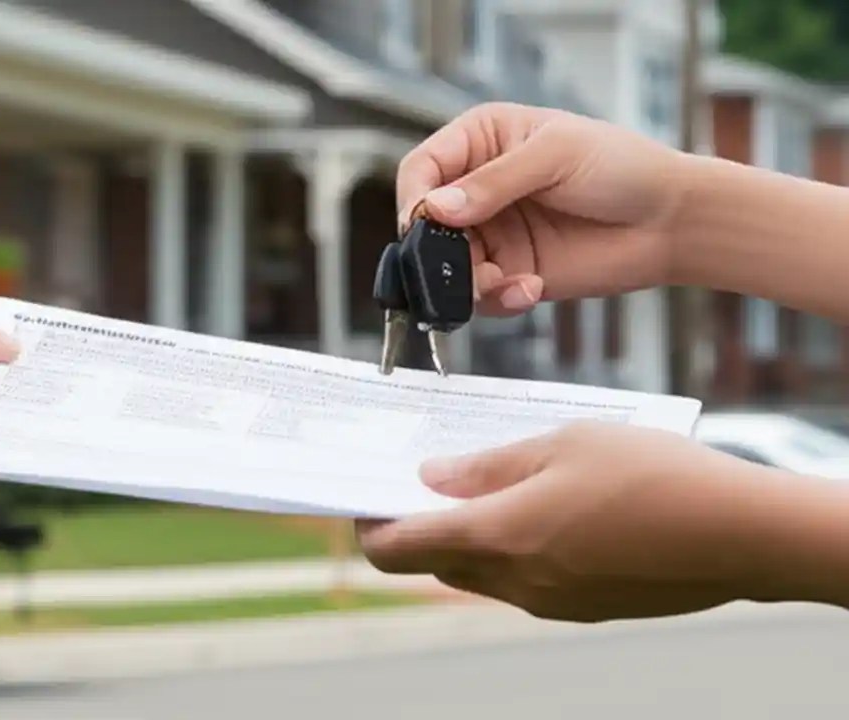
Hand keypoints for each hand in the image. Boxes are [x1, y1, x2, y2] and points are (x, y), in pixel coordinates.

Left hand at [356, 422, 818, 622]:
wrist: (742, 535)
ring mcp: (549, 602)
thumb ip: (487, 466)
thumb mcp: (560, 444)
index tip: (361, 498)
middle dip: (418, 527)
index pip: (396, 549)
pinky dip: (512, 551)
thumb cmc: (652, 476)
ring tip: (490, 485)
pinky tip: (543, 511)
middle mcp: (514, 581)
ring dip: (467, 538)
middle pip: (433, 563)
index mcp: (496, 536)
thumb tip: (431, 478)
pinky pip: (524, 582)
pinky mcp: (582, 608)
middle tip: (426, 480)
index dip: (367, 526)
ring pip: (479, 573)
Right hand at [396, 103, 687, 315]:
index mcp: (482, 141)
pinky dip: (497, 298)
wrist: (672, 222)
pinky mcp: (510, 272)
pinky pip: (481, 295)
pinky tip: (529, 288)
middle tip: (461, 265)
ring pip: (446, 267)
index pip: (422, 169)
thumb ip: (494, 182)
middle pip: (425, 225)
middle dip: (436, 251)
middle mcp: (479, 188)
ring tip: (501, 281)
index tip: (423, 223)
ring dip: (467, 282)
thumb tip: (436, 209)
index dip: (415, 197)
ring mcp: (494, 233)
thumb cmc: (624, 167)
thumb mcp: (556, 156)